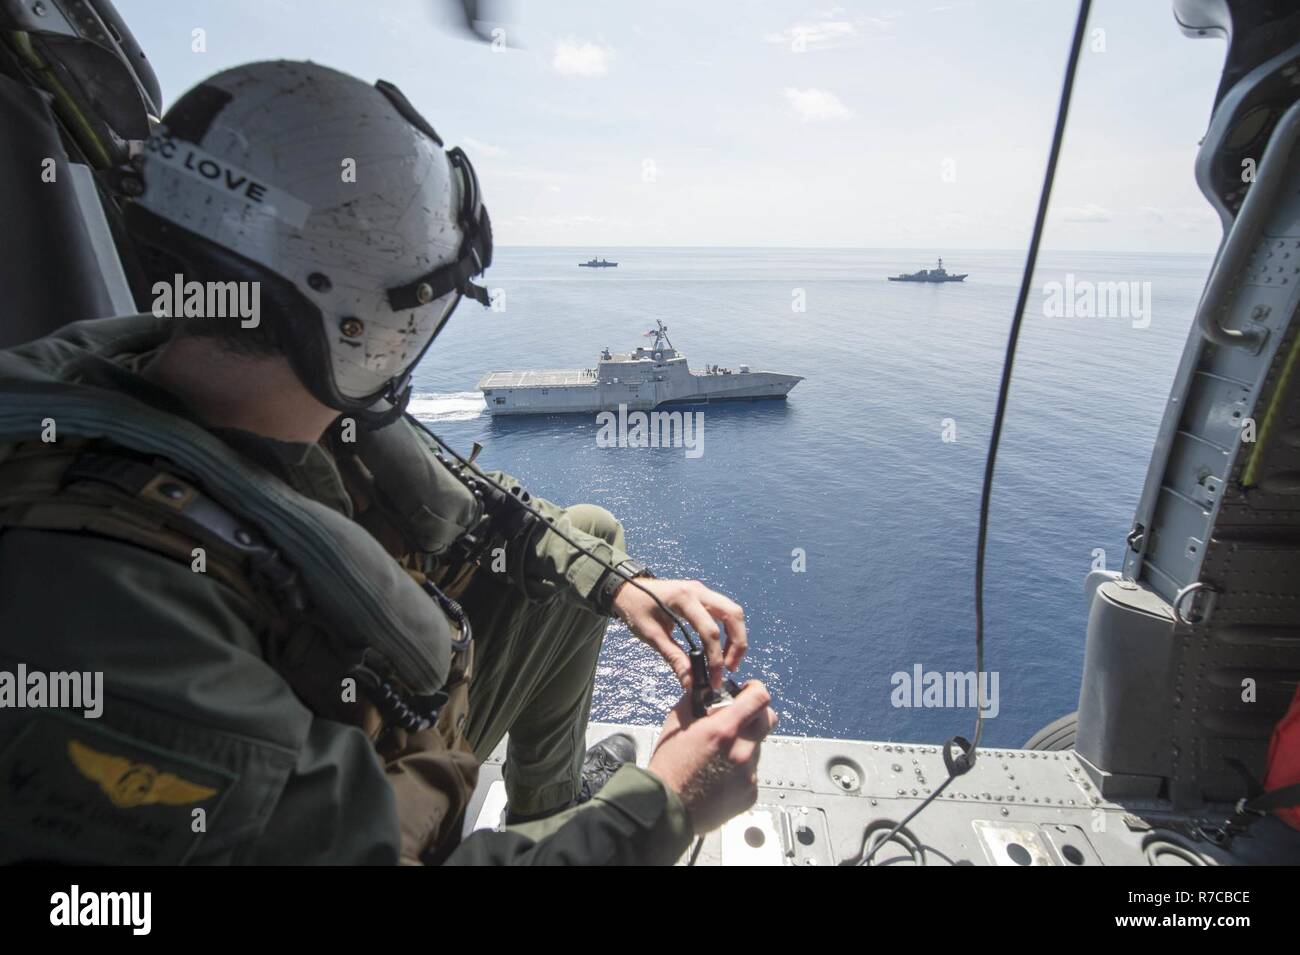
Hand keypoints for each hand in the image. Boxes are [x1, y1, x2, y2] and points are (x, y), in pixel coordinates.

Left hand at [611, 577, 746, 689]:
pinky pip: (724, 611)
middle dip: (737, 644)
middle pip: (732, 615)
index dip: (715, 658)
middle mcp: (699, 591)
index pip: (709, 631)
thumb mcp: (651, 635)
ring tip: (728, 662)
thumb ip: (674, 658)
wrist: (626, 588)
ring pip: (732, 611)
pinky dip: (728, 630)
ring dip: (736, 637)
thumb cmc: (635, 609)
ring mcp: (702, 591)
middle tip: (730, 668)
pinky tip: (721, 648)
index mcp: (684, 598)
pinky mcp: (703, 595)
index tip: (713, 680)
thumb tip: (690, 684)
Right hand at [648, 681, 777, 834]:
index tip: (748, 691)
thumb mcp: (677, 723)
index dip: (755, 690)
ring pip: (757, 747)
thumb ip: (697, 702)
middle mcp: (742, 751)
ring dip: (743, 745)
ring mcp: (749, 775)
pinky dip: (740, 770)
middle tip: (737, 720)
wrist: (666, 809)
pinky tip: (720, 777)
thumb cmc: (668, 766)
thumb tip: (709, 691)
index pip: (760, 698)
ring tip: (718, 757)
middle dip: (755, 714)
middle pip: (769, 720)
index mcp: (724, 730)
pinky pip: (752, 772)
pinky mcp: (751, 793)